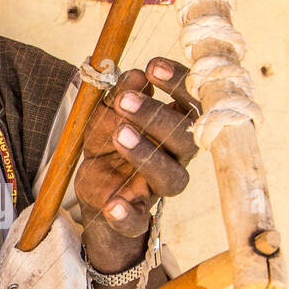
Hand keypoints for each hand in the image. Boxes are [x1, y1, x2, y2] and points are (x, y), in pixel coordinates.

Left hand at [74, 58, 200, 274]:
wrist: (95, 188)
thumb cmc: (111, 143)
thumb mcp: (108, 113)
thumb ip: (120, 93)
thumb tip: (135, 74)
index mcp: (175, 129)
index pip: (193, 104)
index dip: (179, 84)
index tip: (153, 67)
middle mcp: (175, 159)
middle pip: (184, 139)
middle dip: (156, 117)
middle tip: (124, 101)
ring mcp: (156, 189)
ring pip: (170, 178)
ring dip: (145, 154)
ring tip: (118, 134)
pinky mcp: (134, 217)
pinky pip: (136, 222)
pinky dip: (126, 215)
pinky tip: (112, 205)